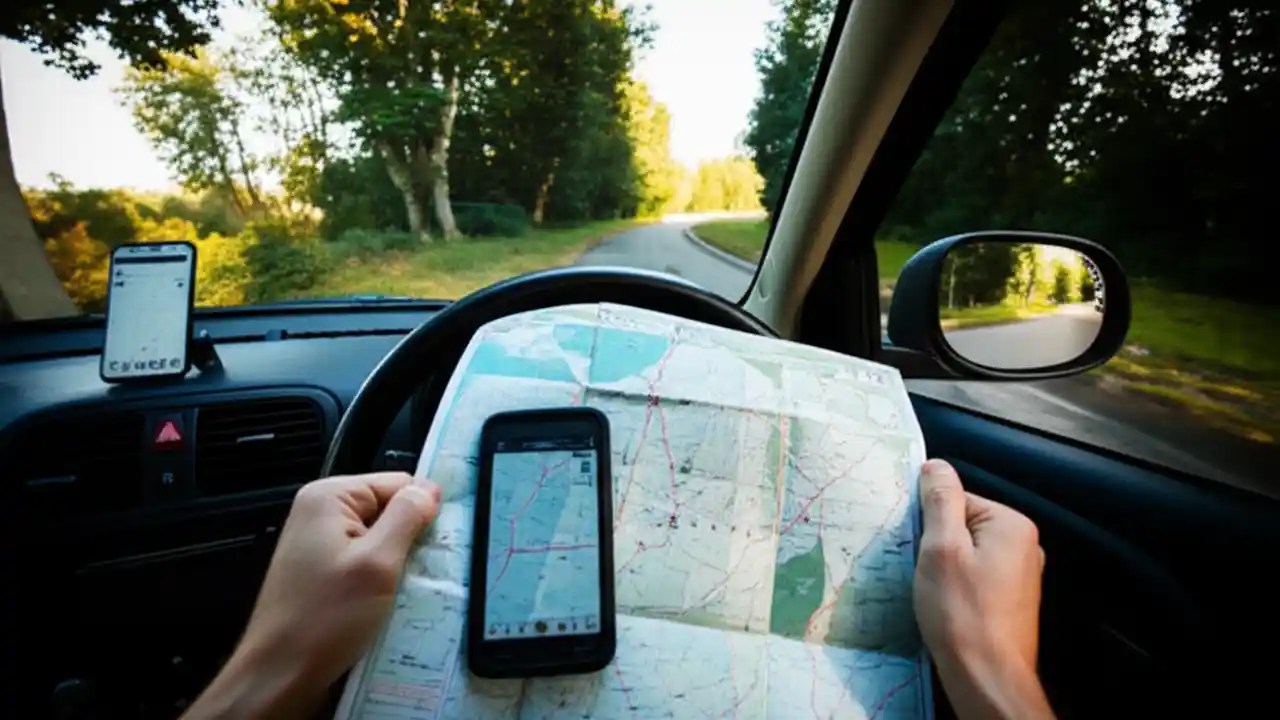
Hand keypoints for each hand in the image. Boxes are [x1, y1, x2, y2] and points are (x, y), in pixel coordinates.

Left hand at [184, 473, 440, 719]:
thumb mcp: (378, 563)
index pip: (397, 482)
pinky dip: (380, 579)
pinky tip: (384, 602)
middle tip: (417, 573)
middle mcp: (319, 512)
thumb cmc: (324, 620)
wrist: (280, 675)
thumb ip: (407, 517)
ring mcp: (317, 542)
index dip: (421, 512)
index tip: (434, 546)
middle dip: (408, 540)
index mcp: (329, 497)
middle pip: (388, 509)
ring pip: (380, 538)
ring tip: (400, 590)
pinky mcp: (321, 570)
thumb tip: (429, 488)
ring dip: (396, 563)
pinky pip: (364, 561)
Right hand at [913, 459, 1053, 719]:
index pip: (957, 501)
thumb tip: (936, 465)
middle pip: (963, 526)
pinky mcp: (1012, 600)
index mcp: (1012, 524)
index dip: (930, 523)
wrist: (987, 676)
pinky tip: (946, 606)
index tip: (917, 547)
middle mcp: (1024, 545)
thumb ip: (940, 501)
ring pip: (967, 554)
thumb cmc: (961, 613)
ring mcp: (1021, 575)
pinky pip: (976, 577)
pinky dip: (956, 587)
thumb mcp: (941, 548)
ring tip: (934, 592)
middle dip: (937, 546)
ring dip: (944, 568)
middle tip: (924, 571)